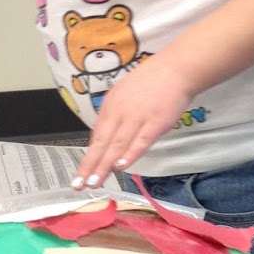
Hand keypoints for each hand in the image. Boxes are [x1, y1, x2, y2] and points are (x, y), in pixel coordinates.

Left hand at [73, 54, 194, 188]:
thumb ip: (116, 115)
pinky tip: (121, 166)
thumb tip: (109, 137)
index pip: (96, 137)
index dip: (88, 157)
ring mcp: (137, 118)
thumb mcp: (124, 94)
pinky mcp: (155, 122)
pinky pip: (141, 141)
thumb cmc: (150, 81)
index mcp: (110, 106)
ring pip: (118, 145)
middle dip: (90, 166)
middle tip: (79, 185)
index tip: (80, 175)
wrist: (174, 69)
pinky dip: (130, 154)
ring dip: (105, 165)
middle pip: (102, 143)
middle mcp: (119, 113)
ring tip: (94, 181)